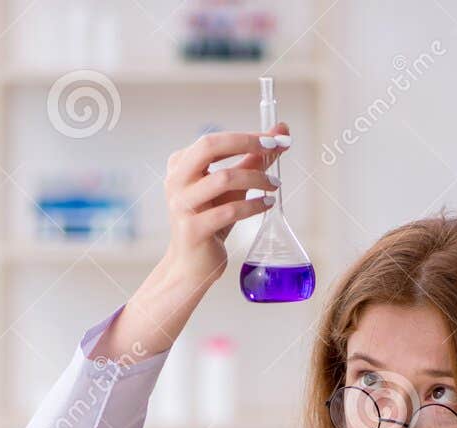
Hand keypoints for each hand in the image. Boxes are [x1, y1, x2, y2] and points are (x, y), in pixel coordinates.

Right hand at [161, 123, 287, 287]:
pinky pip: (229, 211)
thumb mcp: (233, 188)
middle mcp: (176, 181)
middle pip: (209, 146)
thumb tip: (280, 132)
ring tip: (275, 185)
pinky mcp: (193, 229)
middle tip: (274, 148)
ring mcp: (182, 205)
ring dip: (256, 178)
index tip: (276, 137)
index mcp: (181, 165)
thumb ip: (253, 160)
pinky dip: (253, 205)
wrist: (191, 266)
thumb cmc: (211, 222)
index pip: (215, 140)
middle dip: (246, 143)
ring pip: (223, 178)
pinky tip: (267, 204)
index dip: (247, 136)